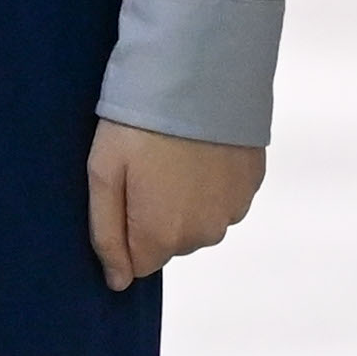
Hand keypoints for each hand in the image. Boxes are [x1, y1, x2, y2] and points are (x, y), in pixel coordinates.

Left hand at [88, 122, 265, 290]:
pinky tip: (204, 149)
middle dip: (158, 214)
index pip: (140, 263)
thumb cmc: (140, 123)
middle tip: (151, 166)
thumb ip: (107, 236)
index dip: (128, 227)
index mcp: (163, 235)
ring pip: (202, 221)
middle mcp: (204, 233)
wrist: (198, 73)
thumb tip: (118, 282)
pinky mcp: (253, 181)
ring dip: (189, 199)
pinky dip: (214, 181)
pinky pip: (227, 197)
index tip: (127, 190)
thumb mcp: (103, 174)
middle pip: (173, 242)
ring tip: (178, 154)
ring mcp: (234, 208)